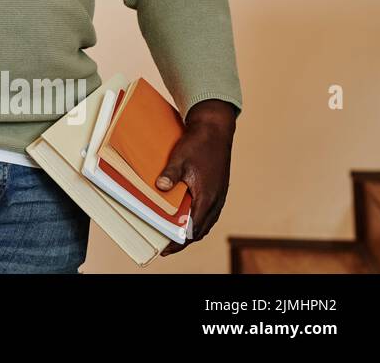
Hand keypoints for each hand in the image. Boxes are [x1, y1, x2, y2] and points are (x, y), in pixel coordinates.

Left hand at [158, 99, 236, 253]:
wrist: (215, 130)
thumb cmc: (198, 143)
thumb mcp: (180, 158)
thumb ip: (170, 174)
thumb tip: (160, 187)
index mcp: (208, 197)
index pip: (194, 229)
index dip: (180, 241)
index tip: (166, 249)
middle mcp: (216, 200)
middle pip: (201, 230)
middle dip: (184, 240)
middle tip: (167, 246)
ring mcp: (218, 195)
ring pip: (206, 221)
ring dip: (192, 230)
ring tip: (175, 234)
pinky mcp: (217, 189)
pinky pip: (208, 212)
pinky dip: (197, 219)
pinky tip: (185, 216)